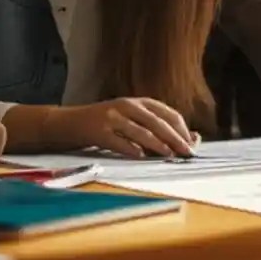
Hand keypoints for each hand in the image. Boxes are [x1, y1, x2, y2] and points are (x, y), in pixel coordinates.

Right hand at [45, 98, 197, 158]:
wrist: (69, 122)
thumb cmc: (105, 122)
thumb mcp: (130, 117)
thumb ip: (154, 126)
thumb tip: (189, 139)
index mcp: (138, 102)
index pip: (168, 113)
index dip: (182, 129)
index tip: (192, 143)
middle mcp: (127, 106)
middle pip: (158, 123)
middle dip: (175, 139)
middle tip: (187, 152)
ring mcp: (112, 118)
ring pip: (141, 132)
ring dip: (158, 145)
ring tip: (170, 155)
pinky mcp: (98, 131)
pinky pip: (119, 142)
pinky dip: (131, 150)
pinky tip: (141, 157)